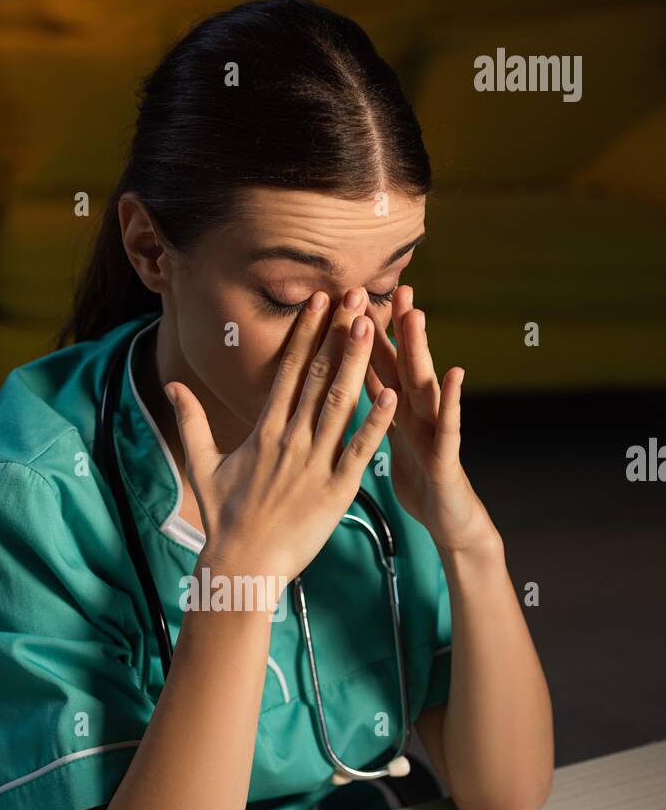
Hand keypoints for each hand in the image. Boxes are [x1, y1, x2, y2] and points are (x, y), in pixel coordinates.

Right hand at [164, 288, 397, 590]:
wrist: (240, 565)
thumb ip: (192, 421)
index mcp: (265, 430)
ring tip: (372, 326)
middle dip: (338, 334)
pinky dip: (376, 422)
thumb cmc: (223, 520)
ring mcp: (314, 464)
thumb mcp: (201, 465)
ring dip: (358, 363)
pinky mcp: (335, 491)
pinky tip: (393, 394)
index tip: (320, 301)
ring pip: (340, 404)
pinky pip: (360, 451)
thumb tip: (173, 386)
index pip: (289, 371)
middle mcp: (291, 440)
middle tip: (355, 295)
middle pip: (319, 377)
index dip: (307, 333)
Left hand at [364, 286, 496, 554]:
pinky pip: (450, 427)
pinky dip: (453, 402)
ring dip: (421, 351)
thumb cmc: (421, 484)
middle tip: (388, 286)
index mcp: (395, 412)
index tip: (353, 298)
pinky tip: (457, 375)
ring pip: (424, 386)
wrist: (450, 523)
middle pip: (401, 365)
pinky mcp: (447, 457)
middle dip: (395, 327)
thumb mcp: (391, 441)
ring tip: (416, 316)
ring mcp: (434, 431)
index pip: (377, 367)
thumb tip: (353, 384)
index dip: (365, 335)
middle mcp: (417, 414)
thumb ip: (376, 410)